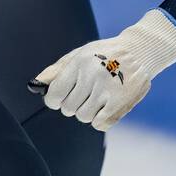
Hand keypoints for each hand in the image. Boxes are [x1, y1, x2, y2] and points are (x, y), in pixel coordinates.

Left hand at [31, 9, 175, 130]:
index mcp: (80, 63)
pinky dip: (99, 119)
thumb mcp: (79, 54)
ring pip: (83, 117)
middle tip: (83, 95)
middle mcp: (93, 76)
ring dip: (86, 112)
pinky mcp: (122, 102)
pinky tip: (105, 106)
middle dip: (72, 104)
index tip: (59, 98)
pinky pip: (100, 124)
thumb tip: (35, 85)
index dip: (54, 100)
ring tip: (95, 99)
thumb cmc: (104, 54)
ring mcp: (108, 90)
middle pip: (69, 108)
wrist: (140, 51)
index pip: (55, 94)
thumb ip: (56, 71)